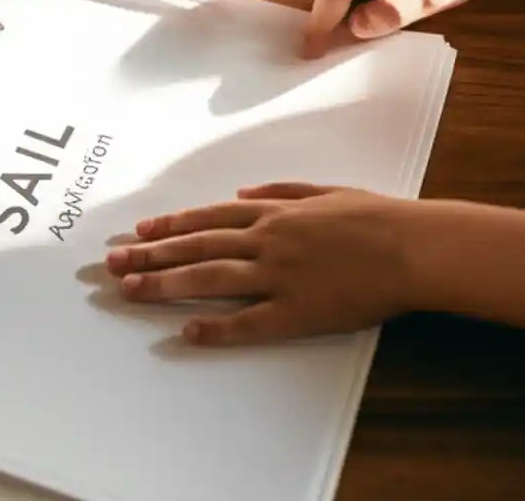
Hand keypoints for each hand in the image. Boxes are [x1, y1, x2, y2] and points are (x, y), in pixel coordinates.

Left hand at [104, 182, 421, 345]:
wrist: (412, 246)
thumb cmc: (376, 217)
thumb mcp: (326, 191)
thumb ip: (282, 190)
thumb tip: (245, 193)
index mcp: (274, 214)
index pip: (208, 219)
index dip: (169, 226)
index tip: (138, 232)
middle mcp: (267, 240)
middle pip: (196, 248)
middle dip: (150, 255)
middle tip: (113, 264)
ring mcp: (278, 276)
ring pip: (210, 279)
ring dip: (166, 284)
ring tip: (130, 291)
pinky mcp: (296, 310)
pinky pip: (248, 322)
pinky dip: (215, 327)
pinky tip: (187, 333)